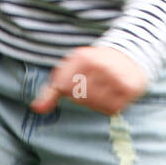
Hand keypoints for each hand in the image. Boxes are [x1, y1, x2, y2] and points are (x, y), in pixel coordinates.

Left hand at [31, 46, 147, 115]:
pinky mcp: (129, 89)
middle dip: (82, 95)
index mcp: (82, 57)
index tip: (77, 79)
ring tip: (102, 88)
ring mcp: (115, 77)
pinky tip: (112, 94)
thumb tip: (36, 109)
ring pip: (94, 105)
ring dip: (96, 101)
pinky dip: (109, 106)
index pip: (62, 87)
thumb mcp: (70, 69)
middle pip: (78, 98)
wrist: (129, 55)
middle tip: (92, 83)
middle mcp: (99, 65)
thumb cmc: (93, 65)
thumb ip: (51, 90)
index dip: (67, 88)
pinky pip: (111, 109)